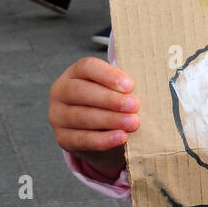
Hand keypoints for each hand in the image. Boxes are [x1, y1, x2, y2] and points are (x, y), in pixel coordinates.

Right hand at [49, 57, 139, 176]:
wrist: (98, 130)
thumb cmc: (110, 102)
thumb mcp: (113, 89)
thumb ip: (124, 85)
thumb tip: (149, 84)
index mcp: (74, 73)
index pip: (87, 67)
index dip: (108, 75)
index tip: (130, 85)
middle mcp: (60, 92)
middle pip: (82, 92)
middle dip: (110, 99)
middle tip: (135, 105)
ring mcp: (58, 116)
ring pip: (82, 116)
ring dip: (110, 120)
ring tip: (133, 123)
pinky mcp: (63, 138)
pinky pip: (82, 139)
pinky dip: (103, 139)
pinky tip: (121, 137)